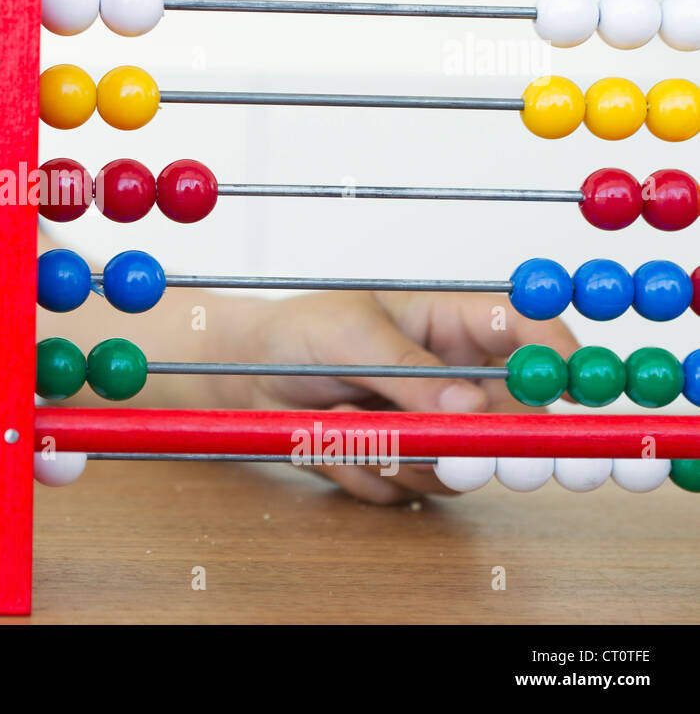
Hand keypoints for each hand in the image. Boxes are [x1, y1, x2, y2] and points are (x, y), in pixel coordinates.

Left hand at [240, 290, 578, 503]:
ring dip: (404, 453)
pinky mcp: (407, 465)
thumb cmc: (297, 335)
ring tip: (344, 420)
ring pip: (464, 465)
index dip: (561, 359)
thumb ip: (409, 372)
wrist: (242, 379)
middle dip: (498, 438)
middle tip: (473, 451)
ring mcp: (436, 427)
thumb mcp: (350, 336)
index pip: (531, 334)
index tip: (570, 388)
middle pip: (518, 418)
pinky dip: (366, 470)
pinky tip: (329, 438)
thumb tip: (471, 407)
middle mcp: (457, 379)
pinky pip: (411, 488)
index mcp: (454, 324)